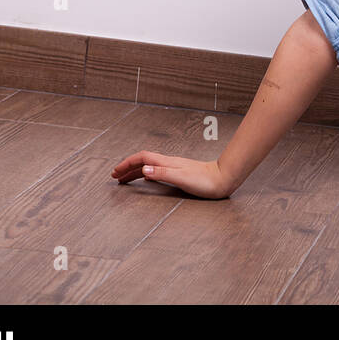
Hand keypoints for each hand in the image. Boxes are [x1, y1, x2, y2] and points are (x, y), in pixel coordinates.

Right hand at [110, 151, 232, 198]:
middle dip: (127, 167)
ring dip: (135, 171)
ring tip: (125, 179)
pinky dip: (146, 174)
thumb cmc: (206, 181)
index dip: (127, 164)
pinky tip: (147, 178)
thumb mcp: (182, 178)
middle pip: (143, 161)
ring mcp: (174, 167)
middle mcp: (169, 162)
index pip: (142, 158)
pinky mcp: (180, 173)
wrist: (224, 179)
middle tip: (115, 177)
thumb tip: (143, 169)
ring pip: (150, 166)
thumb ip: (163, 173)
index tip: (115, 172)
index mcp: (167, 163)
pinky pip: (157, 170)